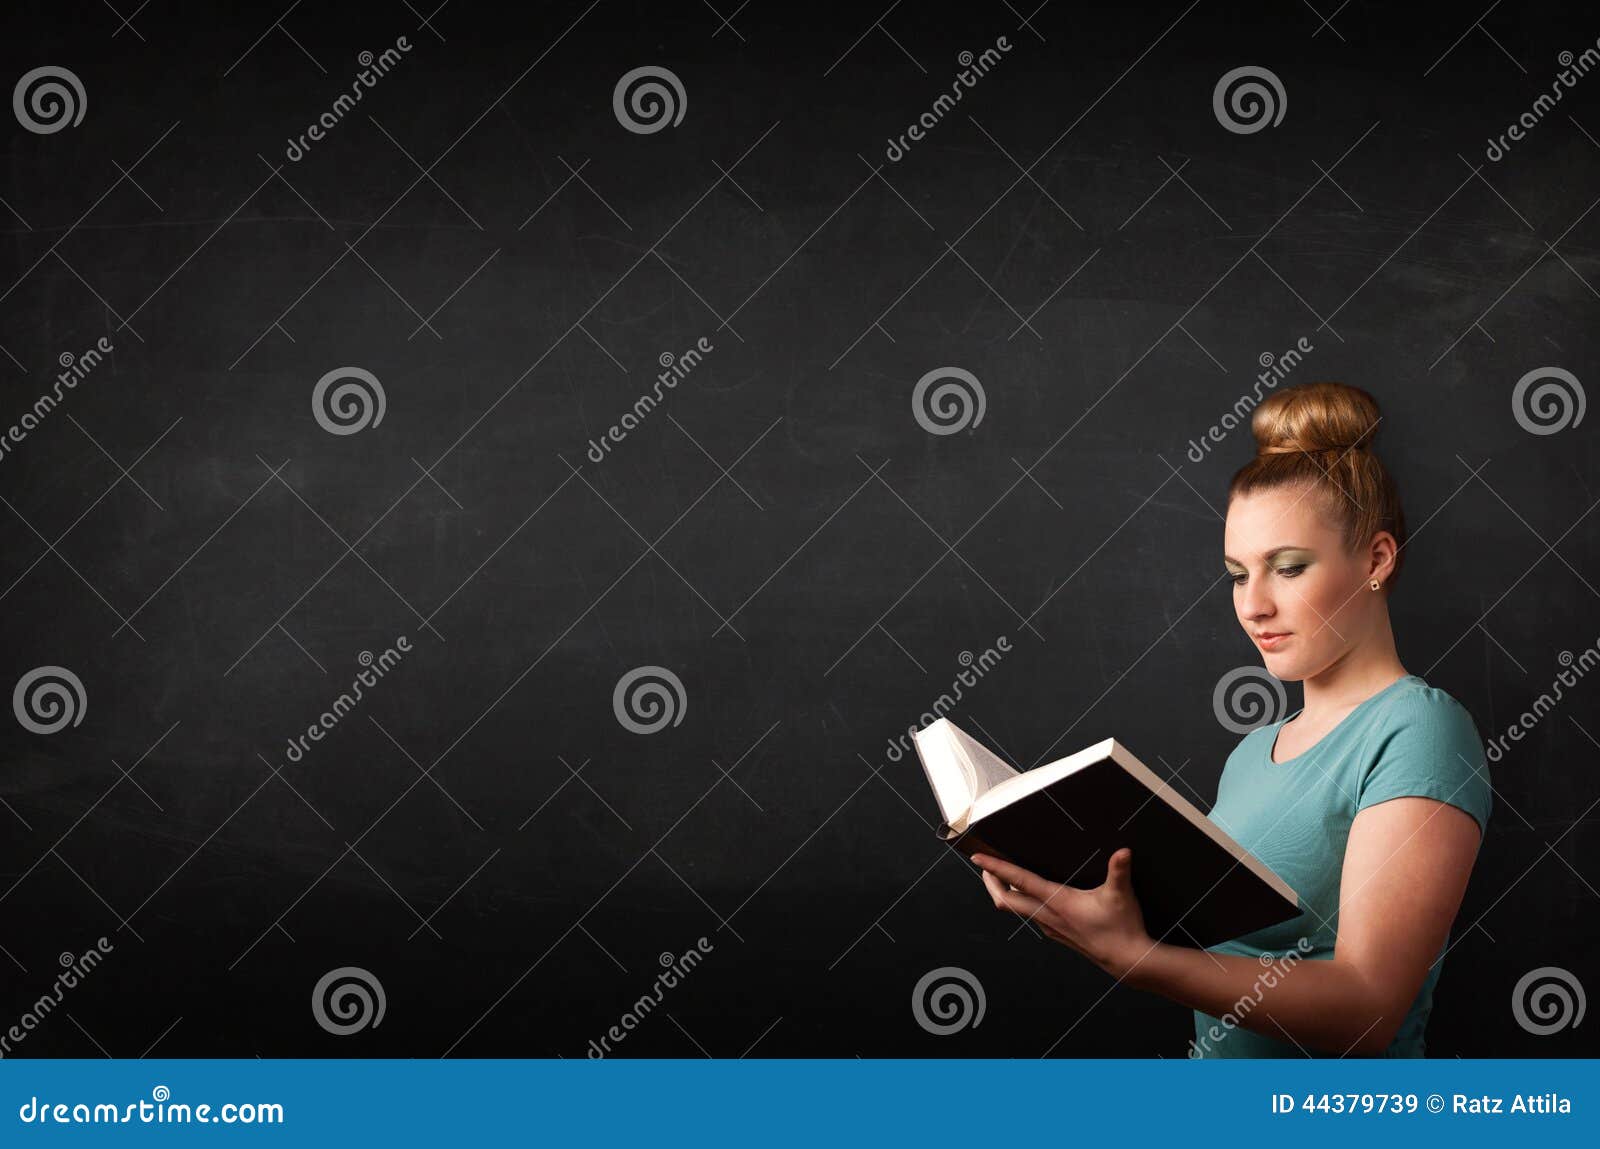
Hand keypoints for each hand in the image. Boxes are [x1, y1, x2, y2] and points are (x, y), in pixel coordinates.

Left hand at [972, 849, 1154, 980]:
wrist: (1128, 960)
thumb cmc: (1122, 929)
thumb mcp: (1121, 895)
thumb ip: (1119, 870)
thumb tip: (1123, 852)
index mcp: (1058, 901)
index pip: (1019, 881)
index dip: (997, 868)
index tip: (978, 858)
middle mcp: (1048, 915)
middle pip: (1006, 900)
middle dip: (991, 882)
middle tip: (983, 866)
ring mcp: (1051, 927)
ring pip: (1017, 910)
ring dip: (1005, 894)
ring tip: (1001, 878)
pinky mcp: (1057, 934)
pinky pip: (1031, 917)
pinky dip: (1021, 904)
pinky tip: (1030, 897)